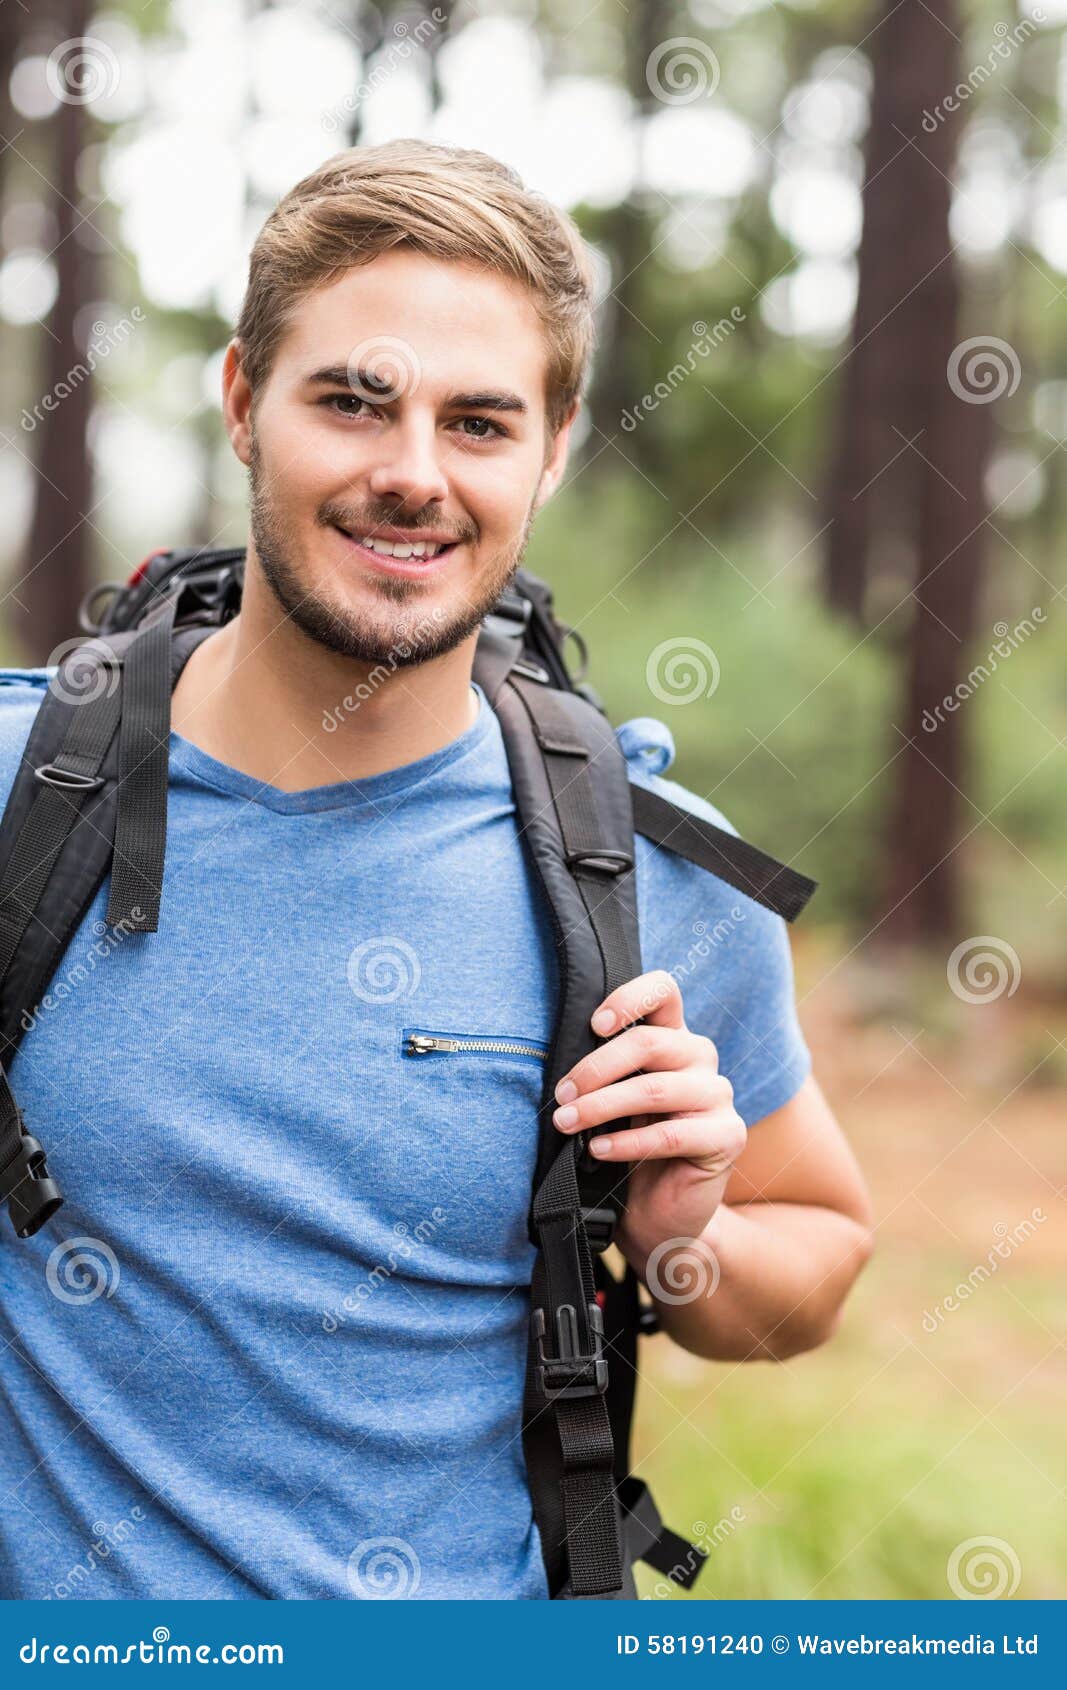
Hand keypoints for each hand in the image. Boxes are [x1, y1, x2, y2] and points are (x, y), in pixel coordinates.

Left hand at [551, 970, 746, 1277]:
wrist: (657, 1216)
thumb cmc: (626, 1150)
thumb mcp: (611, 1102)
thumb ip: (603, 1073)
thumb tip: (559, 1056)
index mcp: (672, 1039)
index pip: (663, 991)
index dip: (629, 998)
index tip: (594, 1025)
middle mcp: (700, 1060)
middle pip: (650, 1042)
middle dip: (596, 1068)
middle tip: (561, 1095)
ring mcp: (718, 1097)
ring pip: (656, 1089)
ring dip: (602, 1106)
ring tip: (567, 1123)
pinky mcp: (727, 1137)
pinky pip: (671, 1133)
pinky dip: (628, 1142)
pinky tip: (599, 1150)